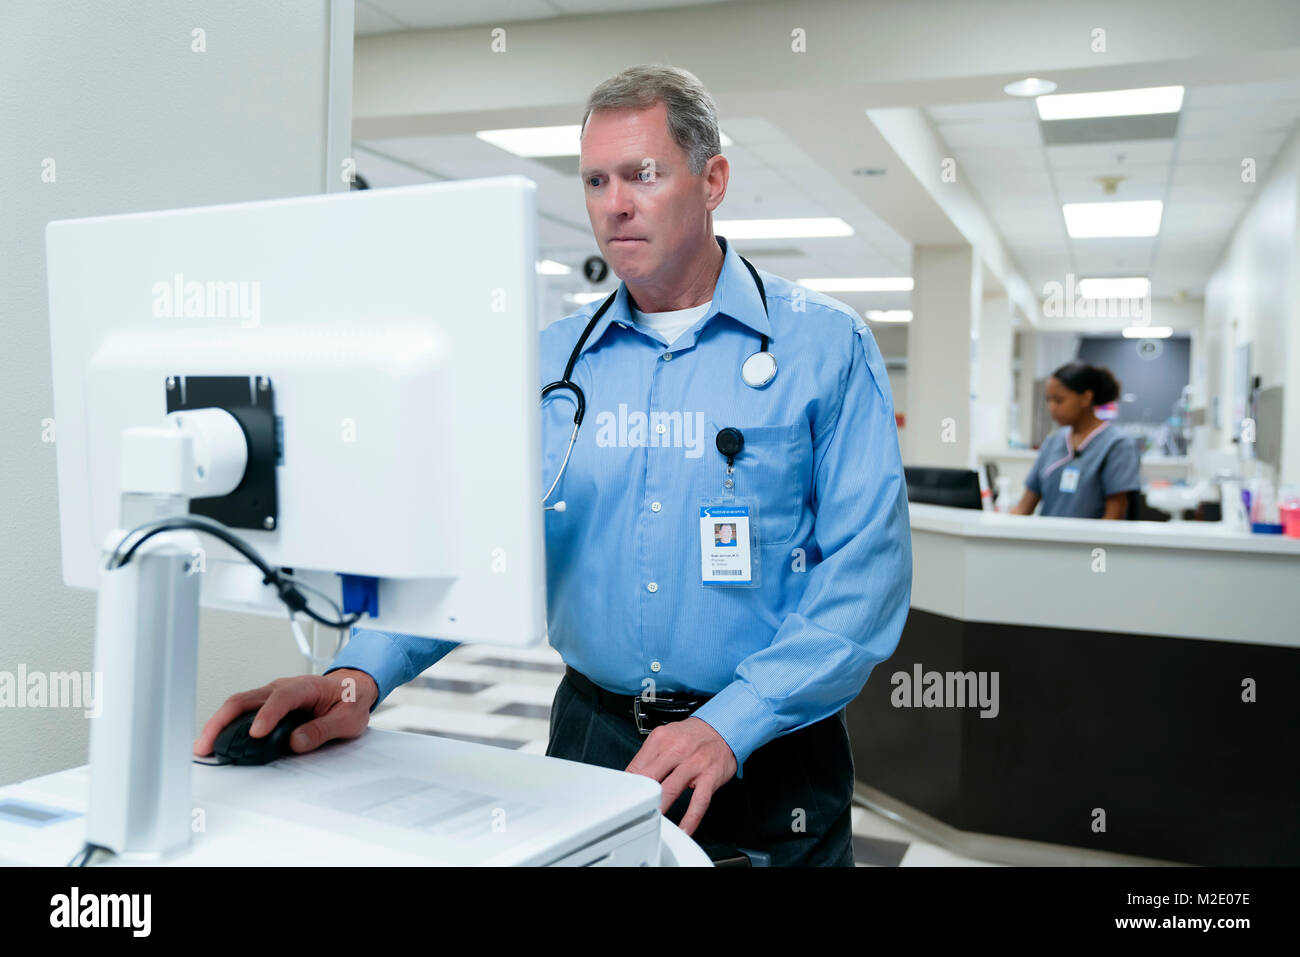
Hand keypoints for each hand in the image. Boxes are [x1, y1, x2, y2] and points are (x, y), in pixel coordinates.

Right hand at [193, 669, 378, 756]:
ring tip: (203, 746)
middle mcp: (283, 687)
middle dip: (222, 721)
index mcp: (306, 687)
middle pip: (245, 699)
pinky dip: (225, 725)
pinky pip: (242, 712)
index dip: (267, 715)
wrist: (352, 688)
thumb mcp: (348, 719)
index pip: (281, 698)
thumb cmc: (349, 701)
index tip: (256, 734)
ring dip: (218, 724)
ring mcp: (271, 695)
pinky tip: (215, 740)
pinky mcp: (265, 704)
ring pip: (238, 705)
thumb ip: (323, 730)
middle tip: (207, 744)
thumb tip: (296, 742)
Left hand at [623, 716, 736, 836]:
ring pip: (671, 790)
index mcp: (661, 739)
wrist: (722, 729)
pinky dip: (691, 818)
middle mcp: (676, 750)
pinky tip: (685, 829)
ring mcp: (694, 763)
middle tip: (633, 813)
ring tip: (652, 822)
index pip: (637, 766)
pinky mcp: (710, 776)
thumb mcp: (666, 736)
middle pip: (650, 778)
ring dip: (660, 808)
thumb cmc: (692, 736)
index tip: (626, 799)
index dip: (630, 786)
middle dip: (640, 797)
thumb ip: (648, 756)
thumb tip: (631, 777)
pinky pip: (699, 801)